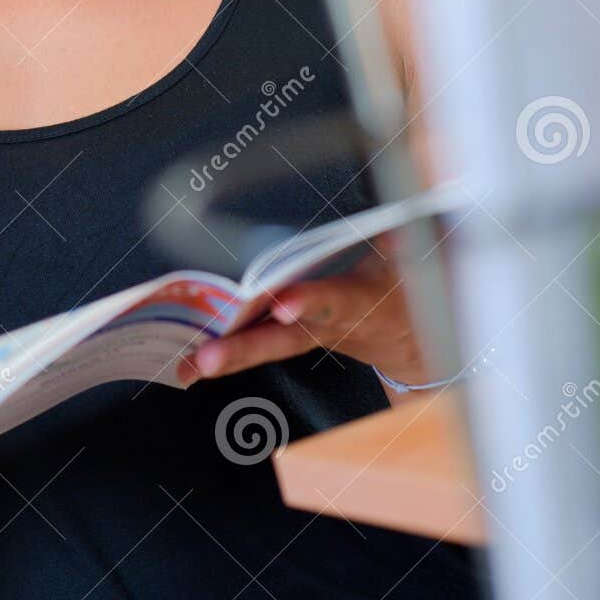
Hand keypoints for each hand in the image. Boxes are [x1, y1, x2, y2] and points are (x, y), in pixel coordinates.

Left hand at [176, 237, 434, 388]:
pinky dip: (221, 359)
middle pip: (281, 340)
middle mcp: (325, 327)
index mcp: (357, 304)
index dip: (308, 303)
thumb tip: (403, 233)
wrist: (407, 341)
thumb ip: (406, 246)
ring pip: (261, 349)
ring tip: (184, 366)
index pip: (332, 301)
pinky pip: (255, 350)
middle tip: (206, 357)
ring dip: (222, 358)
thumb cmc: (404, 291)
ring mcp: (306, 338)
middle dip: (243, 349)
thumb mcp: (414, 264)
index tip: (283, 306)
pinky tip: (186, 366)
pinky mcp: (292, 342)